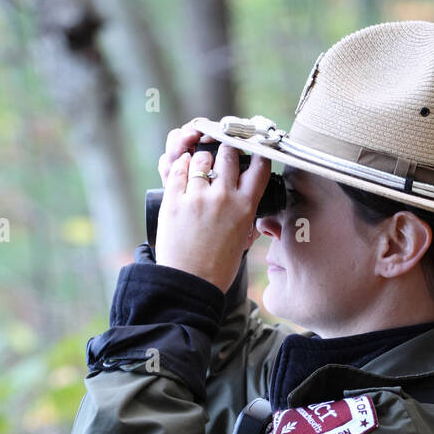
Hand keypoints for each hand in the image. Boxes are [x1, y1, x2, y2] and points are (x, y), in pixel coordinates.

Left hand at [154, 119, 270, 292]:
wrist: (189, 284)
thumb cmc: (217, 268)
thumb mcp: (242, 240)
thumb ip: (246, 216)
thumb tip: (249, 201)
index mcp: (245, 208)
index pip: (260, 166)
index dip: (257, 153)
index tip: (252, 149)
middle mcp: (223, 197)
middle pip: (228, 153)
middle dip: (226, 151)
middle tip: (222, 155)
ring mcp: (197, 197)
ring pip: (201, 157)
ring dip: (201, 158)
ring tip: (200, 167)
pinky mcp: (173, 200)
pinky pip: (179, 169)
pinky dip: (182, 165)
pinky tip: (184, 169)